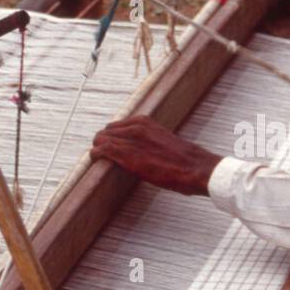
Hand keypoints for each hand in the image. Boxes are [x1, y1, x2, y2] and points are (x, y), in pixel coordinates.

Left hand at [90, 116, 221, 195]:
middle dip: (102, 142)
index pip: (116, 126)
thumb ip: (147, 139)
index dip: (111, 137)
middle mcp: (136, 127)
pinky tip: (95, 160)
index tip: (111, 147)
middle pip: (106, 131)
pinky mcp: (128, 155)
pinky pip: (102, 151)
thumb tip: (139, 148)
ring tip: (99, 159)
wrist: (195, 168)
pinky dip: (95, 155)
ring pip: (101, 139)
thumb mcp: (162, 139)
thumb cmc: (184, 159)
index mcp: (145, 121)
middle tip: (103, 155)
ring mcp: (131, 140)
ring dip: (98, 148)